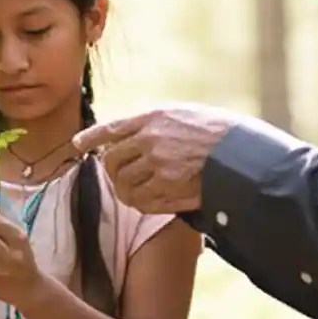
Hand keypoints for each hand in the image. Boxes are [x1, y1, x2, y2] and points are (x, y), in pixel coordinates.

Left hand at [72, 103, 238, 213]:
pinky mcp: (168, 189)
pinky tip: (150, 200)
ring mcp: (158, 166)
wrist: (240, 152)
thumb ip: (154, 122)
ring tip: (136, 190)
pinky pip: (141, 202)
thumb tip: (129, 134)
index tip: (77, 144)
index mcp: (152, 118)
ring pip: (123, 185)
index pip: (111, 128)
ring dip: (126, 190)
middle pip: (111, 161)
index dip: (91, 137)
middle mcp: (150, 141)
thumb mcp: (183, 114)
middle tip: (119, 175)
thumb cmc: (216, 131)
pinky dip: (141, 204)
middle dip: (112, 170)